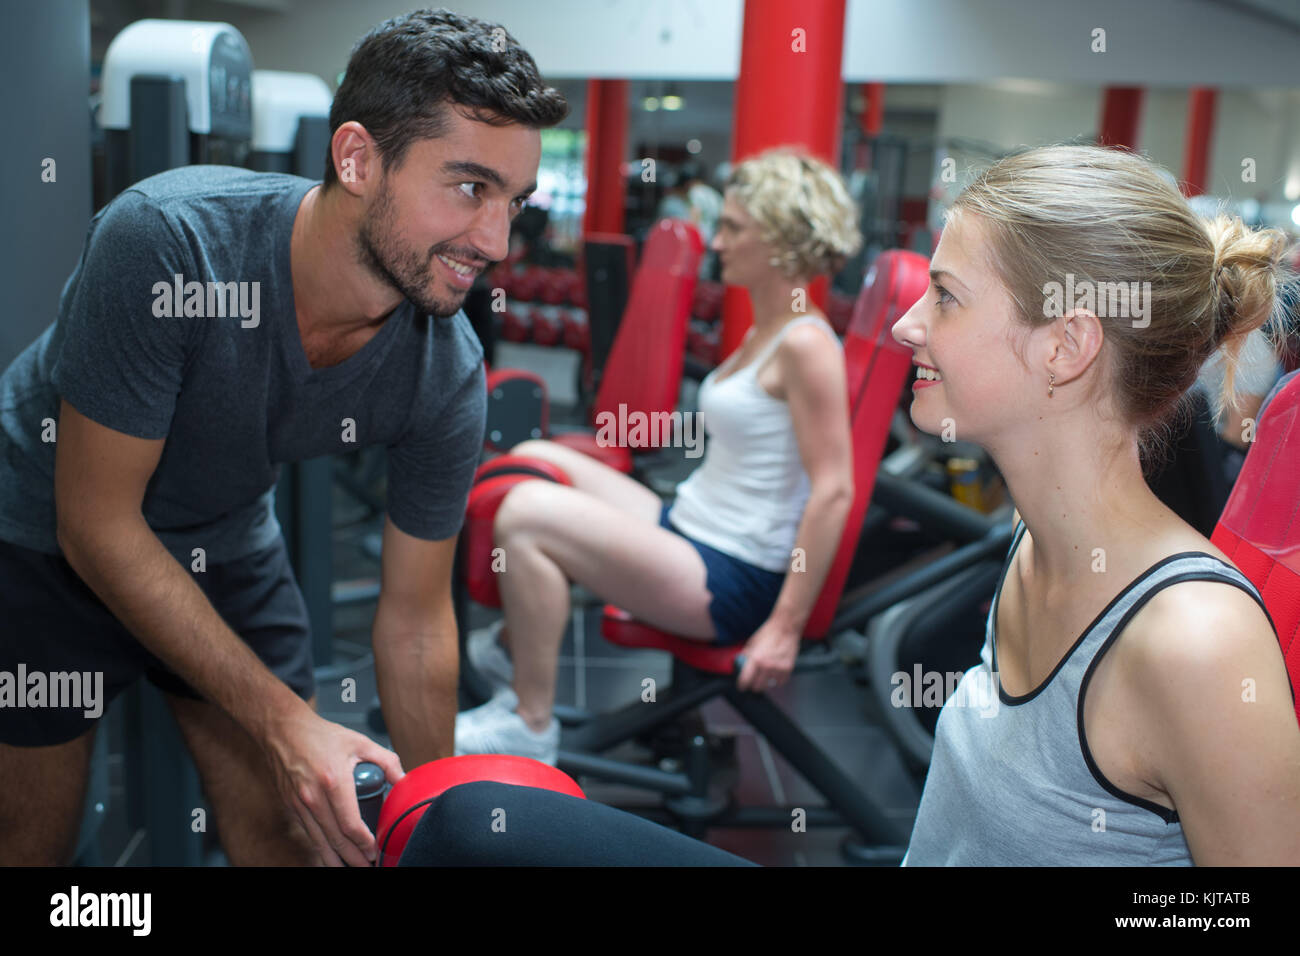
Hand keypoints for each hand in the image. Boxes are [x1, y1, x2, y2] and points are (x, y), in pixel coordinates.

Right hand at [263, 705, 404, 866]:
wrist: (282, 730)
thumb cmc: (320, 735)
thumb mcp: (359, 741)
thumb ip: (386, 760)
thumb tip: (402, 779)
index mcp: (333, 781)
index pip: (350, 824)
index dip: (364, 842)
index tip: (375, 850)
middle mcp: (313, 797)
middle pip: (335, 839)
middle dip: (354, 858)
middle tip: (369, 866)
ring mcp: (299, 804)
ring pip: (319, 842)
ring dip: (336, 860)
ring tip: (352, 868)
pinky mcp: (291, 807)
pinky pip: (309, 834)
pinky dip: (321, 848)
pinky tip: (332, 856)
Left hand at [736, 619, 800, 692]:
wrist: (786, 627)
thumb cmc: (769, 632)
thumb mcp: (752, 642)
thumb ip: (747, 655)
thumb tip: (741, 661)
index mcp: (755, 659)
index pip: (745, 680)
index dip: (742, 685)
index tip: (742, 686)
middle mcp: (766, 666)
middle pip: (757, 687)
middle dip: (754, 685)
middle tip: (754, 681)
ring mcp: (778, 668)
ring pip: (769, 686)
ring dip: (766, 682)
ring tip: (765, 675)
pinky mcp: (788, 669)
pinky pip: (780, 682)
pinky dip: (777, 680)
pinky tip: (774, 674)